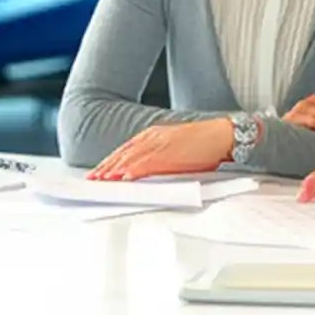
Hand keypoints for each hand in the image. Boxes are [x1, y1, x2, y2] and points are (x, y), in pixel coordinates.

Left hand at [87, 119, 232, 180]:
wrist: (222, 136)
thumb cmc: (202, 144)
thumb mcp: (174, 146)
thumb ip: (158, 155)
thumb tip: (142, 169)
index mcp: (153, 135)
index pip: (125, 149)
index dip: (110, 161)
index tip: (98, 171)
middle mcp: (153, 137)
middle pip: (123, 153)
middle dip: (106, 166)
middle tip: (92, 179)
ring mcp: (161, 144)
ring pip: (131, 158)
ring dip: (115, 170)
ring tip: (102, 180)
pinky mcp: (170, 152)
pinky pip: (148, 163)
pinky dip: (134, 170)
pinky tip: (125, 178)